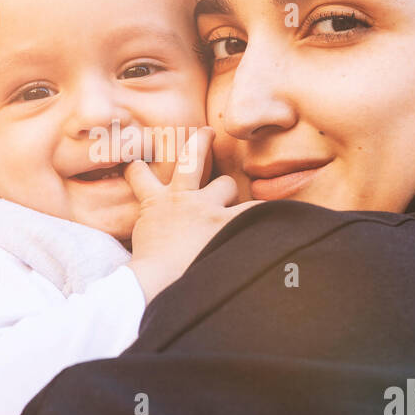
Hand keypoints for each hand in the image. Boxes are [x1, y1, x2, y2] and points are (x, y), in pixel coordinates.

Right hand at [124, 126, 260, 301]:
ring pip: (226, 184)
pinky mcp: (225, 222)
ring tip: (241, 209)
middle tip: (207, 132)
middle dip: (200, 142)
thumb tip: (146, 267)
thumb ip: (151, 242)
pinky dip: (264, 215)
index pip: (139, 175)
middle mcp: (181, 198)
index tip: (136, 161)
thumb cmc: (145, 275)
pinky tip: (278, 216)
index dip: (138, 167)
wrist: (154, 282)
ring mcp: (204, 208)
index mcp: (155, 204)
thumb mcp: (139, 250)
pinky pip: (254, 211)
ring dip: (230, 196)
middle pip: (191, 159)